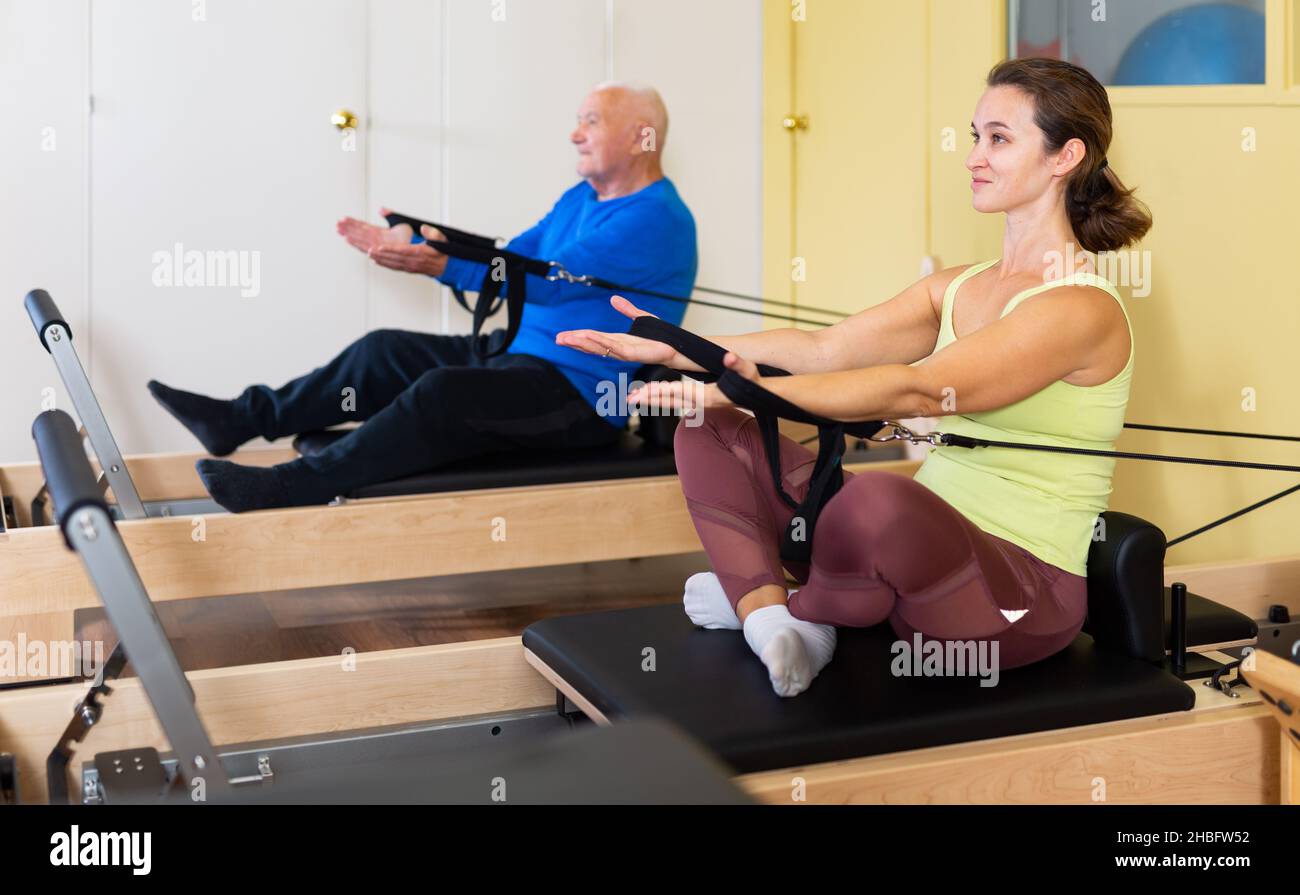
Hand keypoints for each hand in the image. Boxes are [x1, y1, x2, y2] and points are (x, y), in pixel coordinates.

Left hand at [337, 211, 447, 276]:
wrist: (448, 267)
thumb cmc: (444, 252)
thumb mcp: (442, 240)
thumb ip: (433, 234)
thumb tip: (424, 228)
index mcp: (420, 253)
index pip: (402, 251)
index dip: (389, 250)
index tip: (379, 248)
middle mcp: (414, 261)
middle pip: (394, 258)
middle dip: (380, 255)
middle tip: (369, 251)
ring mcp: (411, 266)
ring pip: (392, 264)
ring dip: (380, 260)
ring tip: (369, 255)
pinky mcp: (409, 269)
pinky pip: (395, 267)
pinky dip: (385, 264)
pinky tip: (377, 262)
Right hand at [556, 296, 677, 364]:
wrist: (676, 346)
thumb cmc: (660, 336)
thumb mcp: (640, 317)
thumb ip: (627, 309)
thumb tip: (613, 299)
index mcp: (617, 340)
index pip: (593, 339)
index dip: (578, 337)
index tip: (563, 335)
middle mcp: (618, 348)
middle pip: (591, 344)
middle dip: (574, 342)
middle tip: (558, 339)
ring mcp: (624, 352)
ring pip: (599, 347)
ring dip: (582, 343)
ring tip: (567, 339)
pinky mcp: (632, 354)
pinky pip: (613, 348)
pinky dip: (601, 343)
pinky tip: (590, 338)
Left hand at [626, 350, 761, 416]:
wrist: (760, 397)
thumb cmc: (755, 383)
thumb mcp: (750, 372)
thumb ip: (739, 365)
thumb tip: (729, 357)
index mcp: (710, 395)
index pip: (682, 392)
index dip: (664, 390)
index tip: (646, 391)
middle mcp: (702, 402)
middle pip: (672, 400)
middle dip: (651, 399)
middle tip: (630, 398)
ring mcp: (700, 404)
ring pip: (672, 402)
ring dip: (653, 400)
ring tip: (633, 399)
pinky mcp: (699, 402)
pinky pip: (677, 401)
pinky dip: (662, 398)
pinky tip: (650, 395)